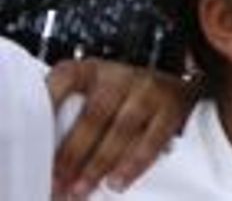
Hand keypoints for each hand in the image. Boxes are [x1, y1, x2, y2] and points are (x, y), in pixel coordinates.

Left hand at [47, 61, 191, 196]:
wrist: (170, 85)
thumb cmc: (121, 95)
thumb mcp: (93, 91)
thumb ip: (69, 111)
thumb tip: (45, 150)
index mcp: (94, 70)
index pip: (66, 79)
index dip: (50, 103)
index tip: (35, 132)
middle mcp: (121, 77)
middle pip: (94, 115)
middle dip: (73, 153)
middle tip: (58, 180)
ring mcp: (148, 92)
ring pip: (122, 130)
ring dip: (100, 164)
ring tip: (82, 187)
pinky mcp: (171, 109)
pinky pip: (153, 140)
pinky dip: (134, 164)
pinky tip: (117, 180)